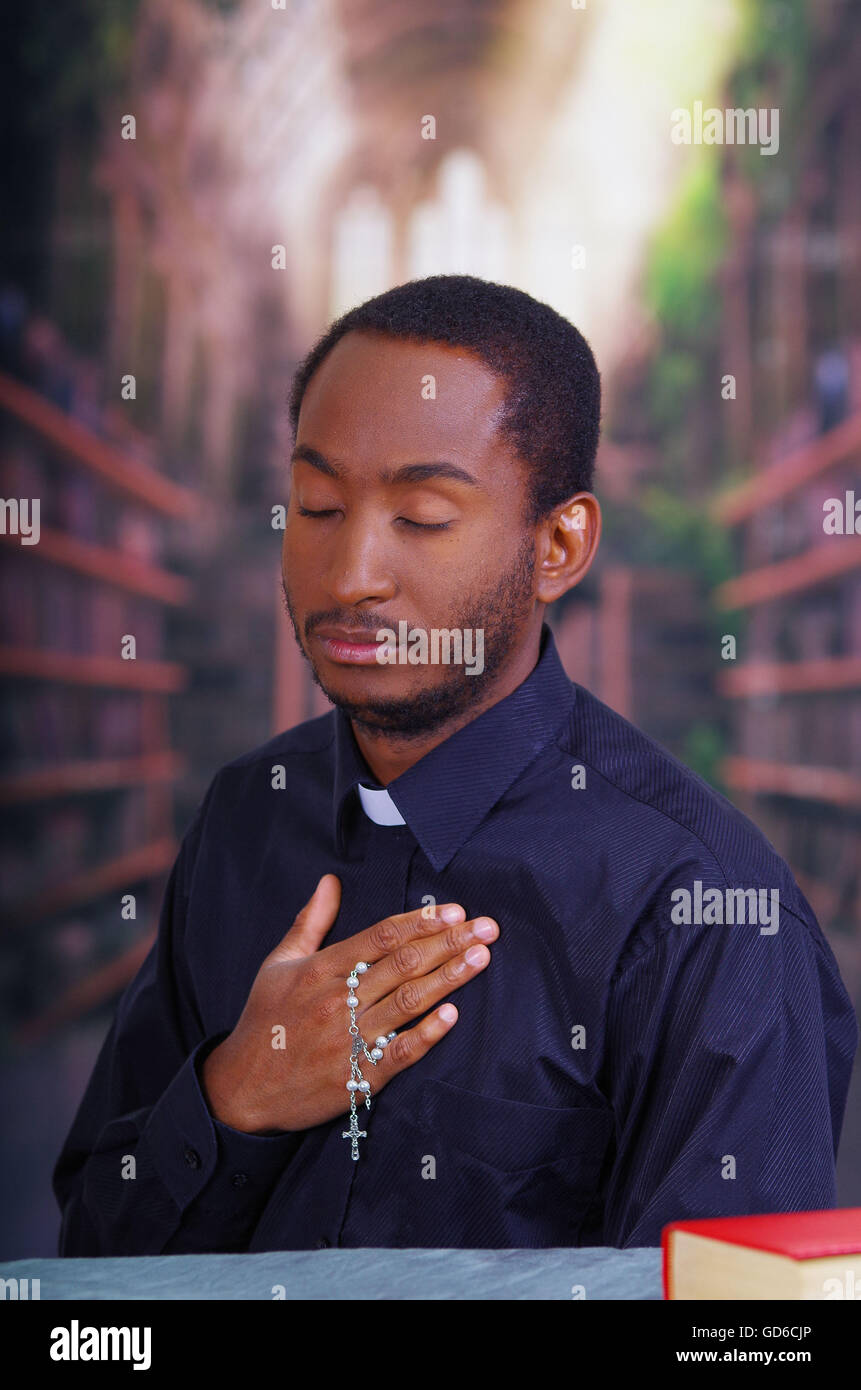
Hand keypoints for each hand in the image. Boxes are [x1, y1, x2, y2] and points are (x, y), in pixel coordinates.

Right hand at [201, 875, 497, 1133]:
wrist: (242, 1089)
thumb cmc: (264, 1020)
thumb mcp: (280, 963)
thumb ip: (310, 921)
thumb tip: (330, 881)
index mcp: (321, 969)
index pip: (381, 936)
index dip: (421, 921)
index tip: (456, 911)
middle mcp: (337, 1001)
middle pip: (402, 964)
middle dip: (448, 943)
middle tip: (486, 928)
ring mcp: (348, 1040)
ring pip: (407, 1002)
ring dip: (448, 978)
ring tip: (480, 958)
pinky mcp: (357, 1077)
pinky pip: (398, 1053)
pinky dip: (427, 1034)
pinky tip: (452, 1015)